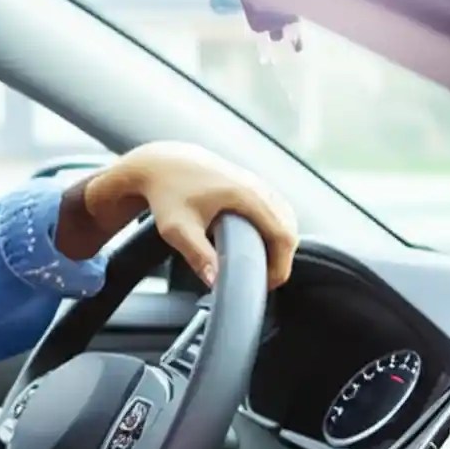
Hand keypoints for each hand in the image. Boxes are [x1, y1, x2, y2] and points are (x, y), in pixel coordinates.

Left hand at [58, 141, 297, 287]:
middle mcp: (256, 185)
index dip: (280, 265)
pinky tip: (261, 243)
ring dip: (280, 242)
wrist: (160, 164)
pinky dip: (275, 227)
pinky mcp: (250, 182)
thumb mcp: (177, 229)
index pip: (282, 235)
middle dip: (282, 257)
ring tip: (262, 266)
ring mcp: (256, 181)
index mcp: (245, 195)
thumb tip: (216, 282)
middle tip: (263, 281)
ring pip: (285, 216)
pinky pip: (276, 207)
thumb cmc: (167, 194)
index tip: (265, 285)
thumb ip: (198, 256)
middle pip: (289, 227)